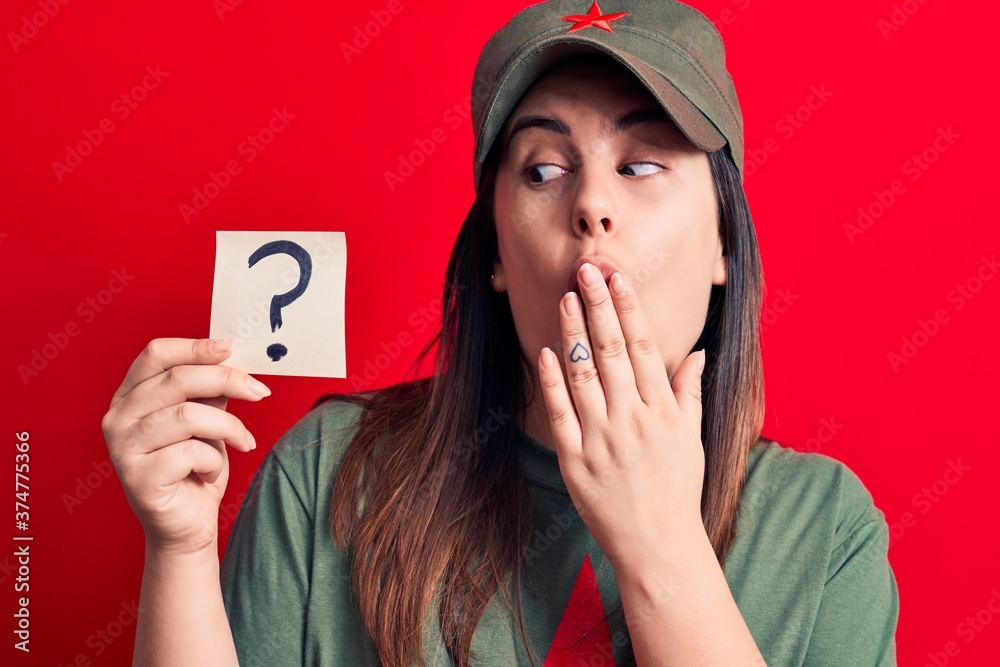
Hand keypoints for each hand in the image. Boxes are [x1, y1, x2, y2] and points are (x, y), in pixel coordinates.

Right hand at [101, 338, 269, 554]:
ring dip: (228, 427)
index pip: (156, 354)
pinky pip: (190, 452)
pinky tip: (211, 473)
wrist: (187, 524)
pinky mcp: (137, 477)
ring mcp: (123, 447)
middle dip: (227, 380)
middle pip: (177, 379)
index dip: (196, 347)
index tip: (231, 347)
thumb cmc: (195, 468)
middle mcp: (118, 417)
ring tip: (242, 442)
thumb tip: (233, 359)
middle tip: (260, 391)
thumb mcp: (206, 419)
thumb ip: (210, 391)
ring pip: (188, 415)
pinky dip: (214, 461)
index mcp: (130, 395)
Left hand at [536, 263, 706, 569]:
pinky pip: (560, 412)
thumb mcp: (692, 438)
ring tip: (565, 298)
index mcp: (663, 410)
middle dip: (598, 305)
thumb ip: (689, 392)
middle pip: (611, 350)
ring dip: (572, 331)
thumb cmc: (677, 489)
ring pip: (583, 373)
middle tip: (586, 269)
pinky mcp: (575, 459)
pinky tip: (546, 352)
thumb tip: (696, 351)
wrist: (658, 545)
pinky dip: (552, 381)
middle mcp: (633, 419)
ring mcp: (602, 439)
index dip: (629, 308)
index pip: (643, 346)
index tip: (618, 278)